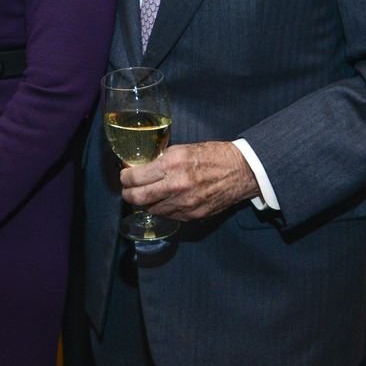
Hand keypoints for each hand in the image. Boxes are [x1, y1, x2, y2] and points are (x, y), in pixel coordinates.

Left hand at [120, 141, 259, 220]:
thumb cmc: (211, 155)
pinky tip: (164, 201)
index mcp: (171, 165)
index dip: (125, 178)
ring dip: (145, 204)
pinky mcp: (193, 215)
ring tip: (146, 195)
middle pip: (138, 198)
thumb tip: (141, 168)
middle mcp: (176, 186)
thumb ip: (161, 160)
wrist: (240, 171)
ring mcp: (185, 203)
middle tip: (127, 190)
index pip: (135, 177)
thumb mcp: (181, 150)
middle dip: (128, 194)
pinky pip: (169, 215)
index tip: (124, 176)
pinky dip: (162, 209)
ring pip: (152, 210)